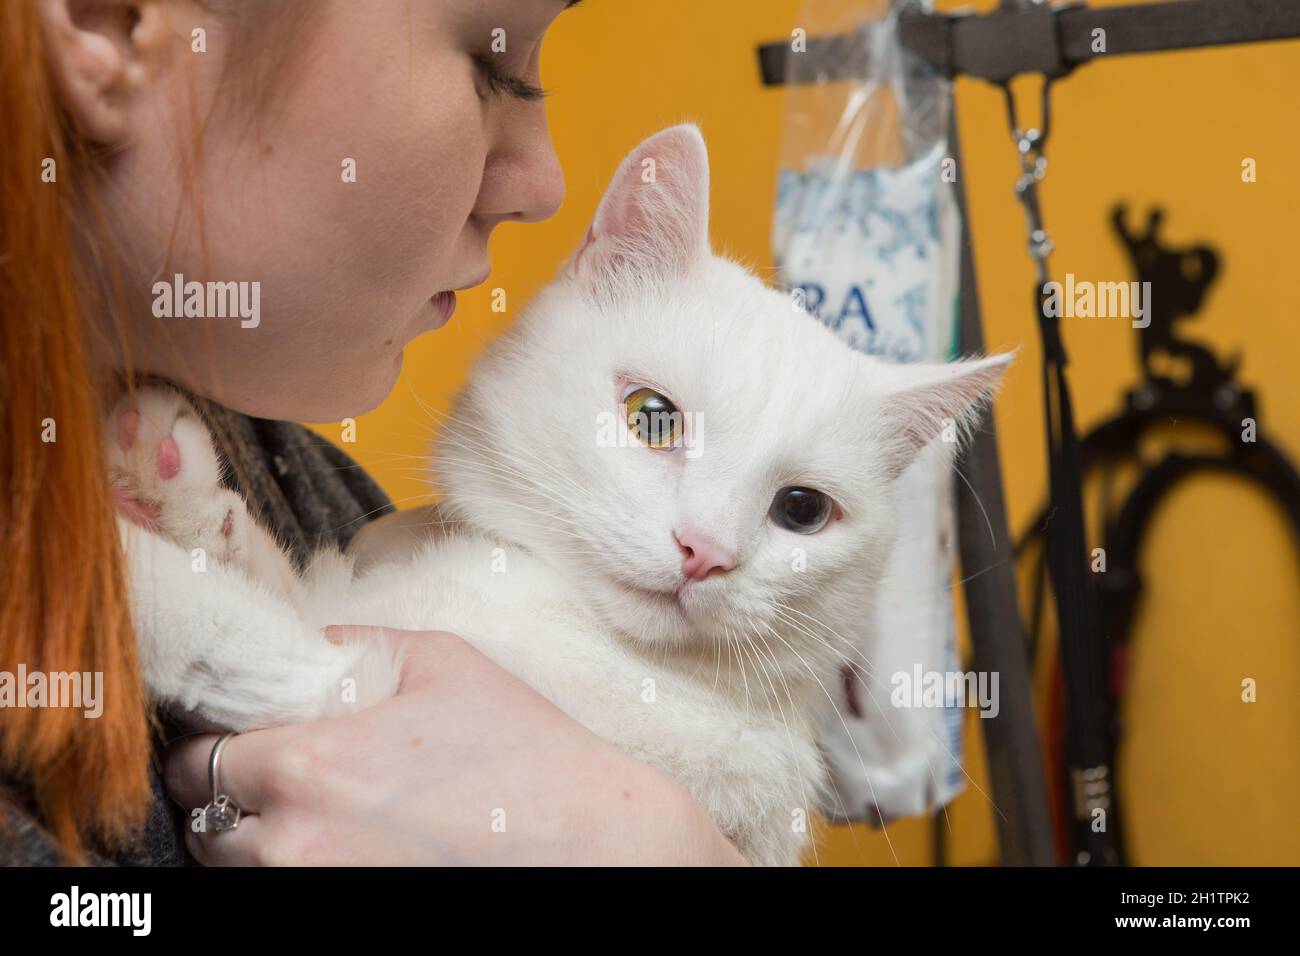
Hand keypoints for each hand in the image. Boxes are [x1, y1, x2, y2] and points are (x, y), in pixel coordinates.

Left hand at [164, 627, 747, 864]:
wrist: (588, 842)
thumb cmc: (521, 751)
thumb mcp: (442, 664)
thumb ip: (354, 644)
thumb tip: (304, 643)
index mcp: (309, 765)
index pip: (197, 763)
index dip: (216, 746)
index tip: (243, 738)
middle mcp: (296, 844)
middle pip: (207, 828)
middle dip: (236, 799)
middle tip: (289, 779)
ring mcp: (317, 894)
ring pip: (242, 871)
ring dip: (263, 842)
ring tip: (327, 816)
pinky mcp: (342, 918)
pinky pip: (286, 895)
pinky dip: (302, 870)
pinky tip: (354, 846)